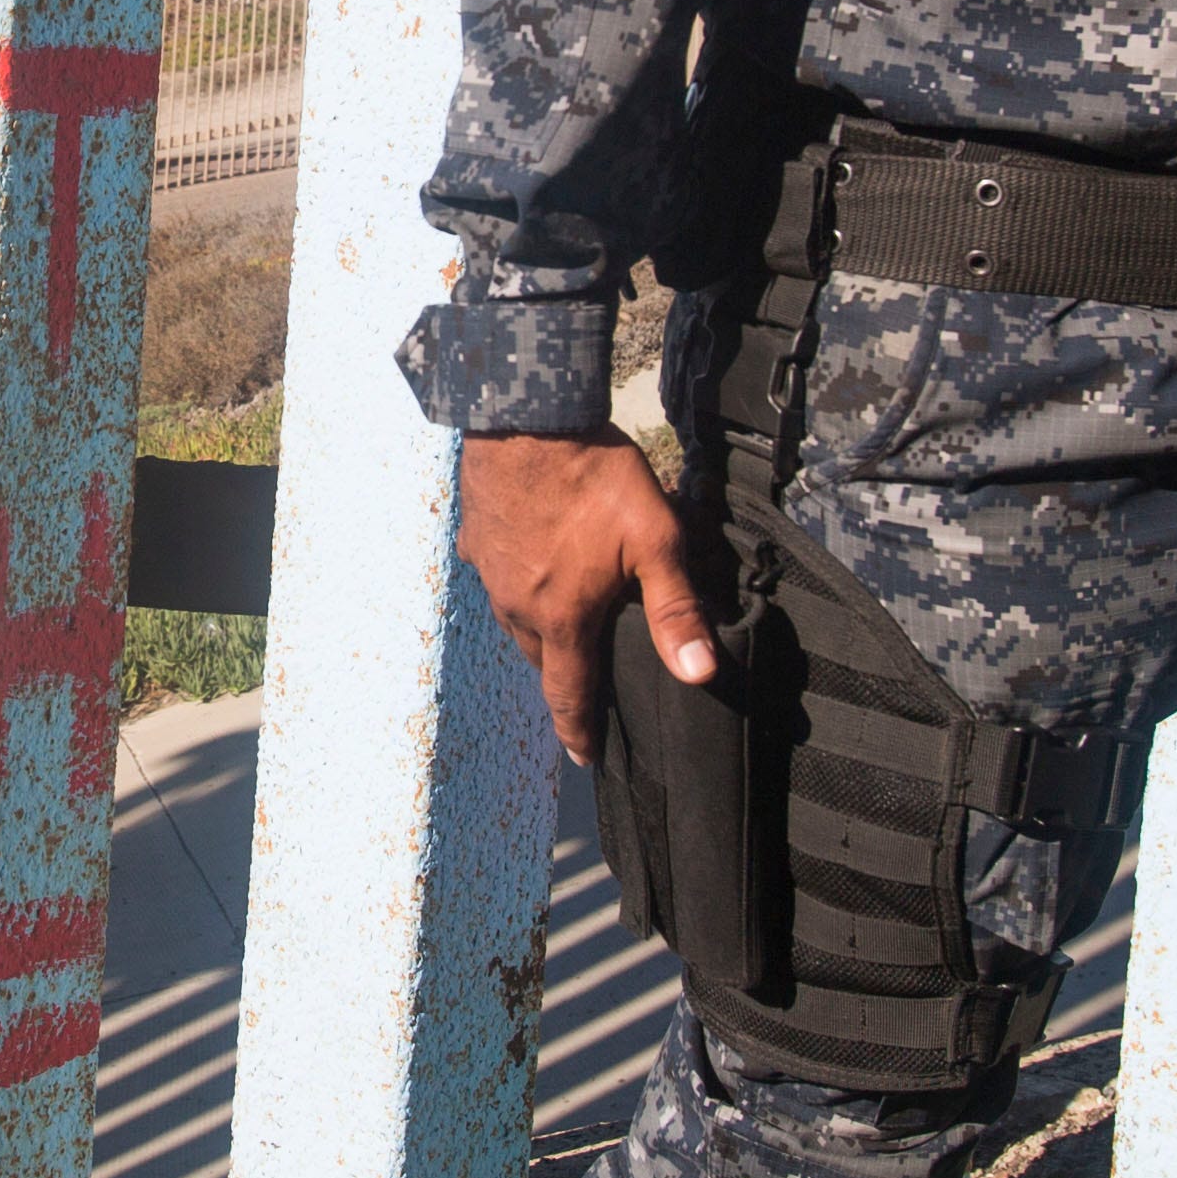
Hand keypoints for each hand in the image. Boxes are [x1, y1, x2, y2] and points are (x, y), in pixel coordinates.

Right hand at [455, 430, 718, 765]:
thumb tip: (700, 674)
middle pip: (541, 660)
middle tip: (585, 684)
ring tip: (563, 623)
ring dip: (539, 631)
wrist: (527, 418)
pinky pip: (497, 576)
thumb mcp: (655, 541)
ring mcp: (492, 573)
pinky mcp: (476, 538)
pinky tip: (529, 559)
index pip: (570, 696)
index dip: (580, 733)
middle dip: (563, 678)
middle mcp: (519, 606)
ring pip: (516, 620)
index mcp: (563, 618)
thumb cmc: (595, 478)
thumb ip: (677, 610)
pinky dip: (517, 581)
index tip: (586, 759)